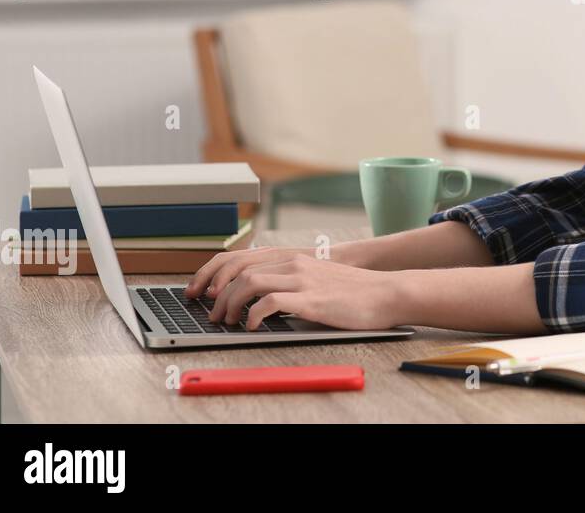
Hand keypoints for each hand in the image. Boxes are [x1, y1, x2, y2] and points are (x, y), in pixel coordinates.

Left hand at [184, 251, 408, 331]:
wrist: (386, 292)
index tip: (198, 290)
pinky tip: (251, 326)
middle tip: (209, 313)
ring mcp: (302, 279)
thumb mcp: (315, 278)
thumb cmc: (353, 291)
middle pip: (237, 268)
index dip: (211, 272)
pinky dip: (252, 315)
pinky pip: (270, 303)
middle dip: (214, 291)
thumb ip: (289, 280)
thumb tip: (257, 296)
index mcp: (291, 258)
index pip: (238, 256)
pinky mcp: (311, 299)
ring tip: (228, 321)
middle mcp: (293, 263)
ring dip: (229, 304)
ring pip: (248, 283)